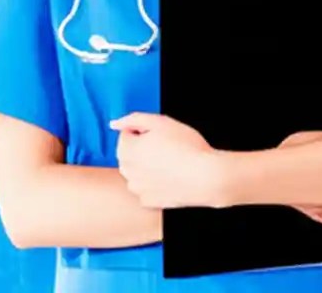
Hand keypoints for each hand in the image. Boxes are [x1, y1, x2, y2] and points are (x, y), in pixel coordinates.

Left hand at [110, 113, 225, 209]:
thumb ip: (133, 119)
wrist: (207, 177)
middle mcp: (126, 171)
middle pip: (129, 154)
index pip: (126, 135)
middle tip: (167, 148)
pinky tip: (169, 178)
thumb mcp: (160, 122)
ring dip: (147, 167)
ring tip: (170, 164)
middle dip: (142, 149)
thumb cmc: (187, 147)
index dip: (144, 132)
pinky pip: (146, 189)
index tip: (161, 135)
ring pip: (137, 173)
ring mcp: (137, 188)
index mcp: (126, 149)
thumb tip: (114, 124)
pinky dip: (154, 184)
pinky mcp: (149, 202)